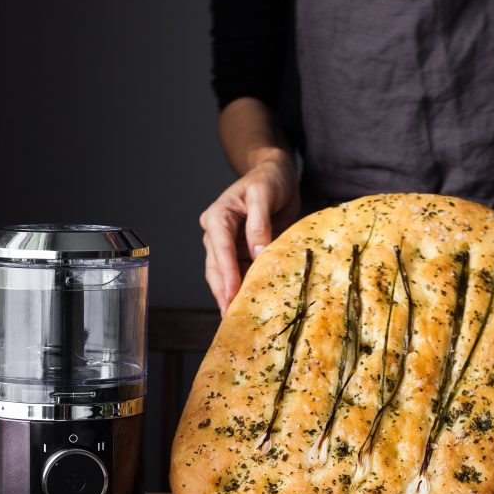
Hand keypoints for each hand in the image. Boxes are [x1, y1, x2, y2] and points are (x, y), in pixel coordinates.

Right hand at [200, 153, 300, 315]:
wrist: (276, 175)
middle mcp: (217, 233)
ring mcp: (228, 245)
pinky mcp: (242, 252)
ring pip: (226, 275)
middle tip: (231, 317)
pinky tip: (252, 304)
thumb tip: (258, 254)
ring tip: (239, 318)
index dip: (225, 274)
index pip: (220, 249)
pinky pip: (242, 273)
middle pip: (216, 267)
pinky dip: (245, 288)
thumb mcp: (264, 194)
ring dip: (232, 294)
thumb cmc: (268, 179)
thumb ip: (259, 223)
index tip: (230, 295)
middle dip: (223, 292)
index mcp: (218, 216)